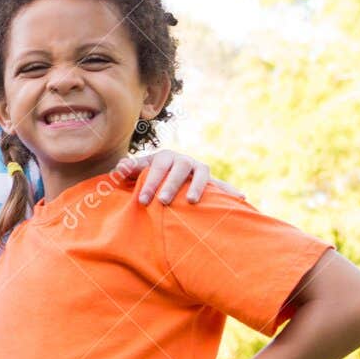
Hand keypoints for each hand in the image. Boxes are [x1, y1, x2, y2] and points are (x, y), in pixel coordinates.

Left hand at [116, 150, 243, 205]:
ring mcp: (198, 169)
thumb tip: (119, 168)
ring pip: (200, 174)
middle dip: (170, 185)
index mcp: (164, 157)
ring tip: (192, 201)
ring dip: (197, 186)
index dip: (150, 182)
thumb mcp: (136, 171)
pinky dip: (229, 190)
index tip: (142, 200)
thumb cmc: (147, 175)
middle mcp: (183, 160)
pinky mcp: (209, 180)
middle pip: (179, 169)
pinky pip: (221, 184)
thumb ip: (128, 169)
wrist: (165, 172)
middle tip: (162, 201)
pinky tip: (241, 197)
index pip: (157, 167)